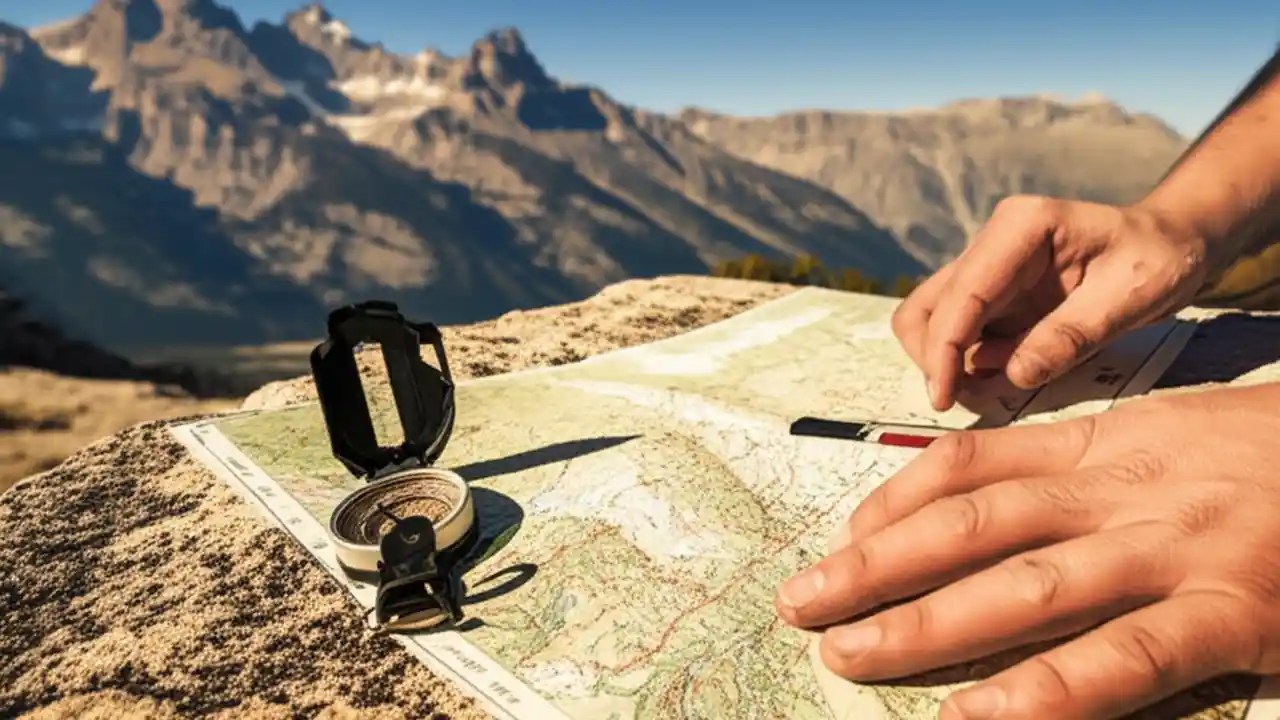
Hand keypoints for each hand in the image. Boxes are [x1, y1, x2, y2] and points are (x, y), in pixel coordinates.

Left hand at [774, 384, 1279, 718]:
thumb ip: (1083, 465)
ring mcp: (1174, 554)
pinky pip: (1120, 661)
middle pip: (969, 523)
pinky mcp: (1231, 619)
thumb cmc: (1272, 458)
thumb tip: (995, 502)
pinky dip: (1042, 693)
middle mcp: (1123, 492)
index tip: (840, 537)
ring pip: (1021, 586)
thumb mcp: (1168, 437)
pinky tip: (974, 719)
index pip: (970, 462)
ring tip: (848, 653)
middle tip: (798, 600)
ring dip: (923, 623)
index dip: (892, 502)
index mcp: (1105, 445)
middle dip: (874, 564)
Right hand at [892, 196, 1213, 410]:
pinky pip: (957, 332)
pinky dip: (964, 361)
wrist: (1171, 242)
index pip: (961, 294)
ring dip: (942, 360)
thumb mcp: (1129, 296)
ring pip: (929, 318)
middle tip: (962, 401)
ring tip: (983, 390)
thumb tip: (1014, 375)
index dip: (942, 349)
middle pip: (926, 307)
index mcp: (1021, 228)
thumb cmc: (1158, 258)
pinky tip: (1001, 373)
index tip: (943, 397)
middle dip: (934, 358)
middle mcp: (991, 243)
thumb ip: (1071, 335)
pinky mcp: (991, 294)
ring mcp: (987, 268)